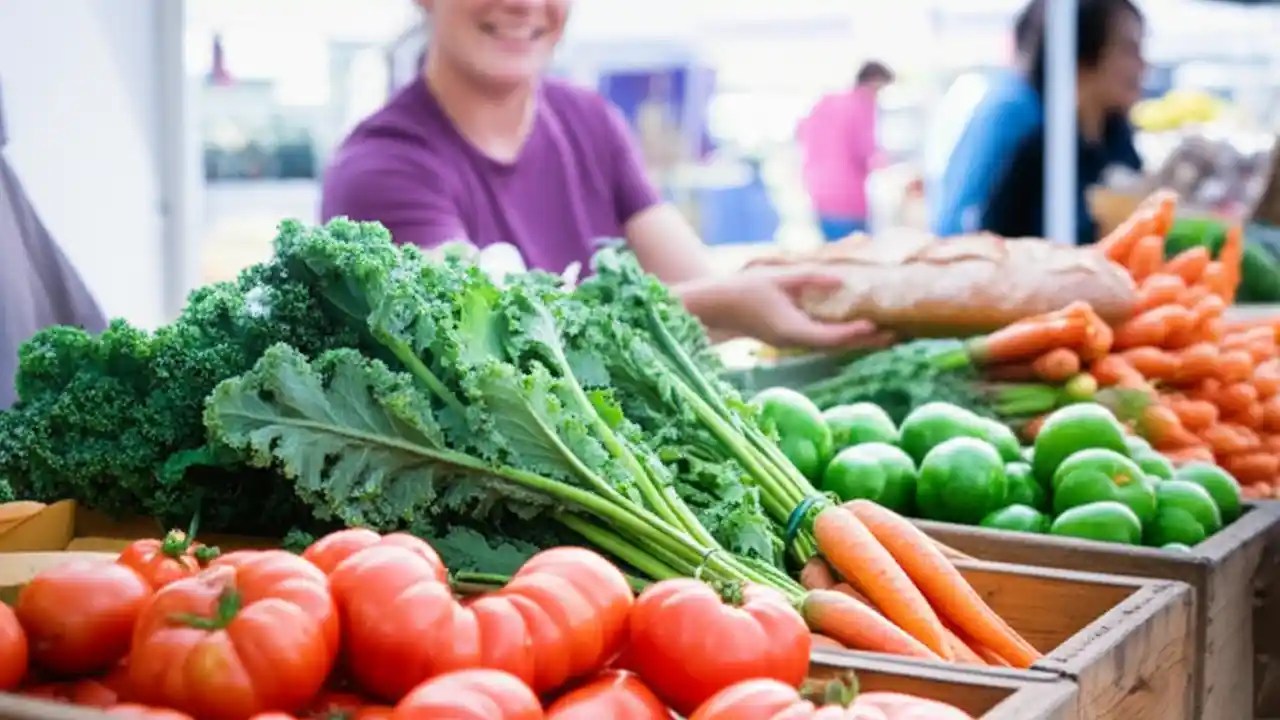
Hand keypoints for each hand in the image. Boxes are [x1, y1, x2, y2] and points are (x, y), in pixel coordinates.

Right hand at [675, 268, 893, 349]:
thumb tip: (842, 279)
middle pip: (841, 347)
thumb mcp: (779, 278)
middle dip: (871, 341)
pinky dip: (848, 336)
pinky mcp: (794, 338)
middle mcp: (797, 342)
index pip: (832, 337)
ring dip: (863, 341)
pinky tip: (863, 330)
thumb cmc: (744, 289)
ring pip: (836, 346)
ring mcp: (796, 343)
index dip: (858, 332)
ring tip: (891, 334)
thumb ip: (811, 278)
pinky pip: (827, 341)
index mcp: (792, 331)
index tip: (880, 324)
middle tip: (901, 334)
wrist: (717, 308)